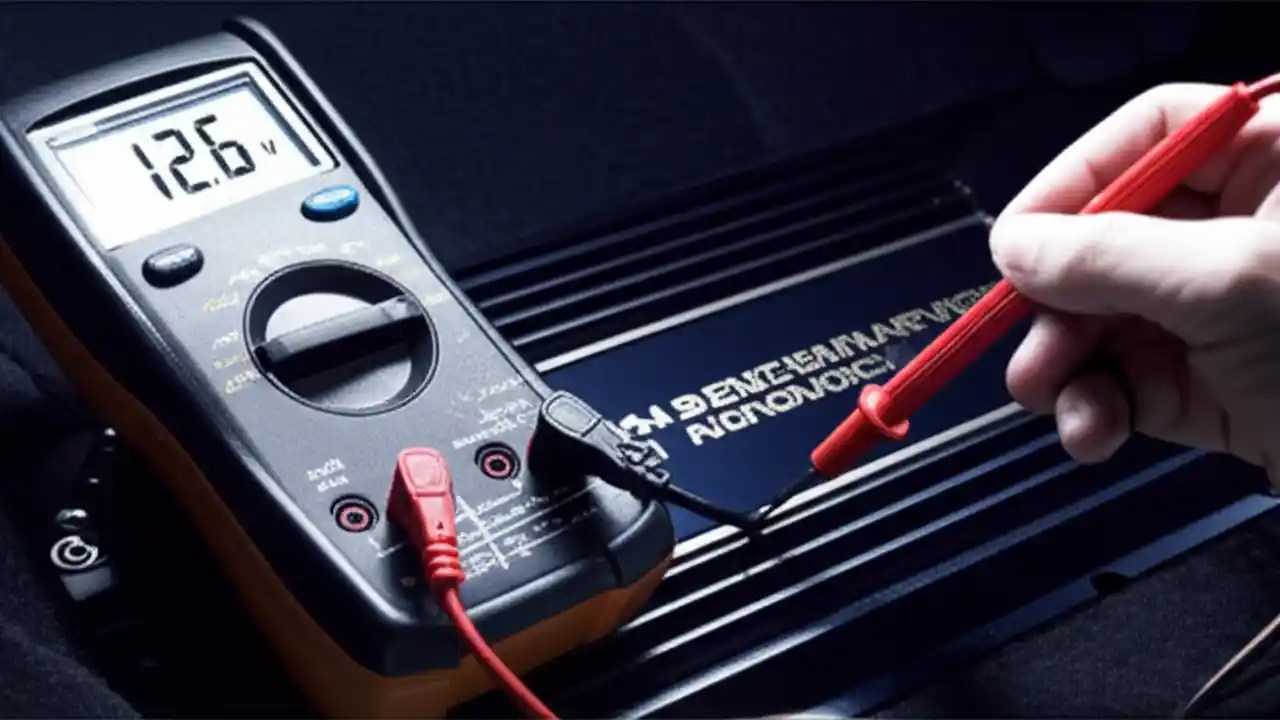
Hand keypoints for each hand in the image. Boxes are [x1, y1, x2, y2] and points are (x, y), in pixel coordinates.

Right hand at [989, 83, 1279, 483]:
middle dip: (1056, 298)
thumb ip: (1109, 256)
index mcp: (1277, 167)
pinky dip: (1098, 410)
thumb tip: (1018, 245)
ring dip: (1065, 363)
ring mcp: (1228, 313)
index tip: (1016, 238)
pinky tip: (1095, 430)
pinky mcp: (1216, 384)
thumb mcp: (1230, 283)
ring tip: (1052, 395)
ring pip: (1107, 319)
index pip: (1150, 136)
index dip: (1073, 181)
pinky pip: (1128, 383)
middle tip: (1024, 337)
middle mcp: (1246, 232)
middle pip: (1110, 238)